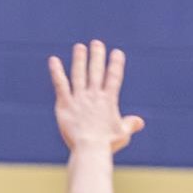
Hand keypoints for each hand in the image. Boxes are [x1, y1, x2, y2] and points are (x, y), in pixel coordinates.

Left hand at [48, 39, 144, 153]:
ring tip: (79, 47)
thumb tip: (140, 122)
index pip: (114, 77)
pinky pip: (60, 84)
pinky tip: (53, 60)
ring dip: (79, 59)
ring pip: (79, 74)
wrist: (89, 149)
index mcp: (109, 100)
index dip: (116, 64)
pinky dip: (56, 72)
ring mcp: (79, 98)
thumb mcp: (122, 133)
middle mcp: (94, 95)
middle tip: (97, 43)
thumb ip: (130, 124)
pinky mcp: (65, 104)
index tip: (117, 52)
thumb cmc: (107, 144)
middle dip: (97, 56)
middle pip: (96, 71)